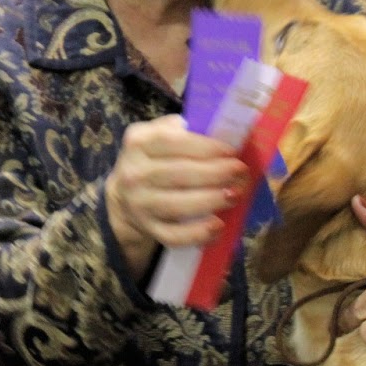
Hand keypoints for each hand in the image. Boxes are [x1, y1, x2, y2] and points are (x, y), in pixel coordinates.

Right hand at [106, 115, 249, 276]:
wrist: (125, 196)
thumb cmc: (153, 159)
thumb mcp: (157, 135)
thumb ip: (181, 129)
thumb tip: (219, 131)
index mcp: (138, 143)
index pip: (171, 142)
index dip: (204, 147)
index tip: (231, 151)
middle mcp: (134, 174)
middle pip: (178, 174)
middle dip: (214, 173)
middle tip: (241, 171)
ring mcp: (139, 204)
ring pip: (177, 205)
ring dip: (210, 200)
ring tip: (235, 194)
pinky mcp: (149, 228)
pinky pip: (174, 235)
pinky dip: (197, 233)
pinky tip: (218, 225)